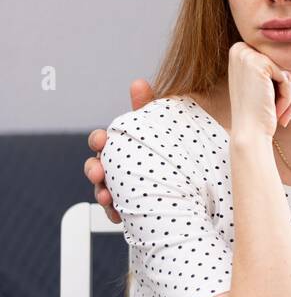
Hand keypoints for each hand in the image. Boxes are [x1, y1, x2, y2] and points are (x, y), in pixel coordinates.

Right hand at [84, 79, 154, 223]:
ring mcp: (120, 187)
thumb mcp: (159, 128)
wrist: (191, 185)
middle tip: (99, 171)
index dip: (98, 141)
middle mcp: (116, 167)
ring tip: (107, 197)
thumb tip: (138, 82)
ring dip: (101, 193)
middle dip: (93, 169)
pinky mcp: (128, 207)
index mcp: (121, 147)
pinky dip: (115, 213)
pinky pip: (116, 212)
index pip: (101, 142)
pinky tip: (119, 214)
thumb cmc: (167, 150)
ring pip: (101, 191)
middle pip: (95, 168)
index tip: (102, 140)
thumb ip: (146, 106)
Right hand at [226, 42, 290, 140]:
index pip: (280, 59)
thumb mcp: (269, 83)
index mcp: (240, 50)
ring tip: (287, 115)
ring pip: (290, 69)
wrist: (248, 132)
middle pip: (286, 61)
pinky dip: (289, 97)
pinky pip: (288, 77)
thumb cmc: (259, 111)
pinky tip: (278, 113)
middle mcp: (240, 48)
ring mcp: (248, 55)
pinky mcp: (259, 64)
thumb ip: (279, 64)